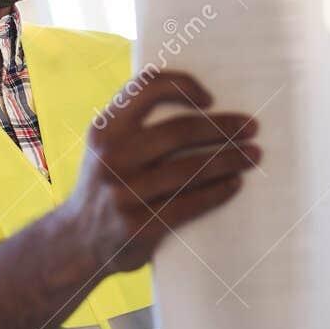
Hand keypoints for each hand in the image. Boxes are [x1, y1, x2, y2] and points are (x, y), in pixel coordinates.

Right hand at [66, 69, 260, 277]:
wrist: (76, 243)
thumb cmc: (106, 187)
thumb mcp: (105, 148)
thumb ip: (134, 126)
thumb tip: (201, 105)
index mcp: (104, 129)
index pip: (146, 88)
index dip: (183, 86)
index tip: (210, 98)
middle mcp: (111, 157)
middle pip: (179, 130)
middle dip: (223, 127)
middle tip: (252, 127)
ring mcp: (124, 193)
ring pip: (190, 168)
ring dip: (230, 159)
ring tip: (253, 154)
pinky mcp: (139, 225)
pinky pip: (190, 203)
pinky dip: (218, 191)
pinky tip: (235, 184)